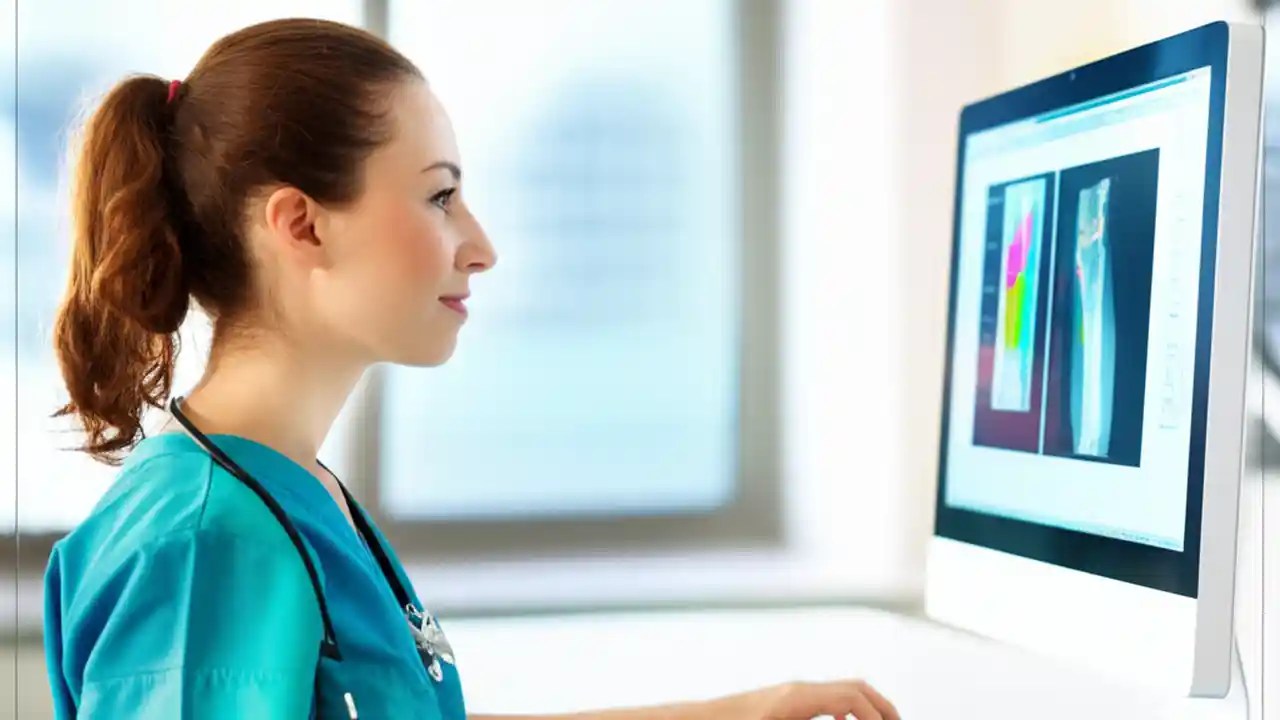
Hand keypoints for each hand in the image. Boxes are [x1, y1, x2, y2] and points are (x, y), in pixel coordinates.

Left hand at [734, 679, 900, 719]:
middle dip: (881, 707)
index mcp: (798, 697)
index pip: (852, 697)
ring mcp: (793, 694)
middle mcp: (798, 690)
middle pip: (854, 688)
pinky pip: (826, 700)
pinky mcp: (786, 703)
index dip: (876, 715)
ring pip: (843, 692)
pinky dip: (846, 710)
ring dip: (867, 708)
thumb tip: (846, 718)